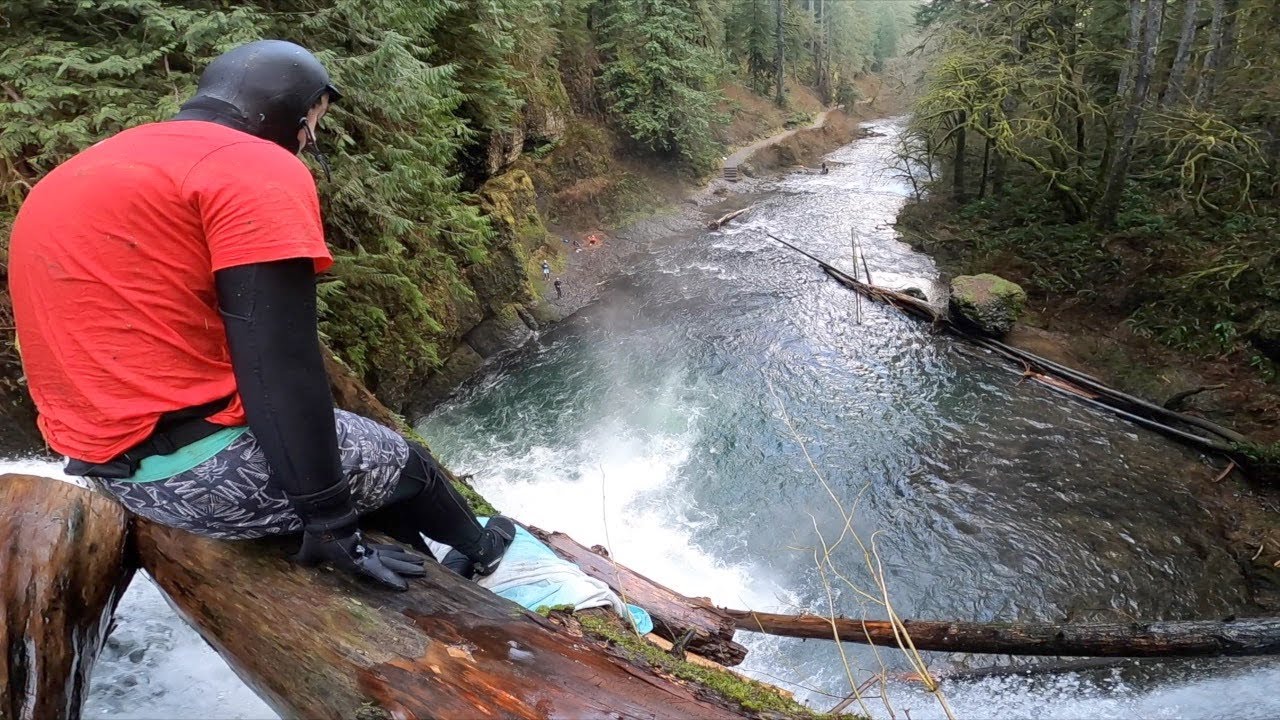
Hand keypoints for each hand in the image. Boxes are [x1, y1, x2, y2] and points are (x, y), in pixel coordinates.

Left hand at [294, 528, 426, 590]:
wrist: (325, 516)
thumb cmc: (317, 537)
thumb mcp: (308, 553)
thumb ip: (302, 560)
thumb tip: (288, 562)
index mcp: (355, 560)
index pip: (376, 571)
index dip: (390, 579)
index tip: (405, 587)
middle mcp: (365, 554)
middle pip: (391, 562)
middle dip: (406, 568)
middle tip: (423, 572)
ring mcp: (367, 547)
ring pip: (391, 554)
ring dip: (405, 560)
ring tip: (421, 565)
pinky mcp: (366, 542)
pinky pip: (384, 548)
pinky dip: (394, 551)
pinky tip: (403, 551)